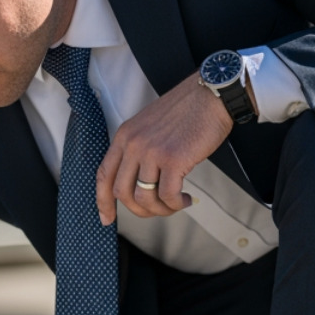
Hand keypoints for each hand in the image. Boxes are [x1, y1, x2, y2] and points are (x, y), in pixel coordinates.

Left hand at [95, 74, 234, 222]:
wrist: (210, 95)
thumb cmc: (186, 111)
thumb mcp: (149, 126)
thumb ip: (138, 150)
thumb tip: (139, 182)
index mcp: (124, 136)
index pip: (104, 174)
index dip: (103, 201)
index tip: (107, 218)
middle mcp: (133, 144)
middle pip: (122, 193)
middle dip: (138, 210)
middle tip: (156, 211)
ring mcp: (151, 152)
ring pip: (144, 197)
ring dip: (160, 209)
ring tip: (175, 204)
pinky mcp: (173, 159)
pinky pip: (168, 195)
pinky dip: (177, 204)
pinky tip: (187, 199)